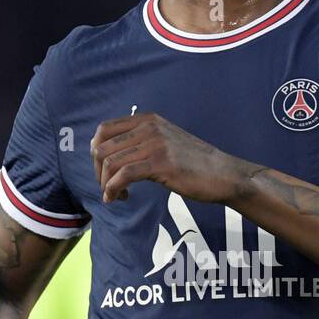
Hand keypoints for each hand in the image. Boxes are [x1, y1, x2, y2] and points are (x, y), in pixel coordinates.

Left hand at [90, 112, 244, 204]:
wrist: (223, 173)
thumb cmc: (194, 163)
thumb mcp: (165, 141)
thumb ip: (142, 141)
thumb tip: (112, 154)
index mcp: (147, 120)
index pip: (104, 129)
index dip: (96, 152)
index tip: (103, 170)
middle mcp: (148, 128)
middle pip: (102, 148)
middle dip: (99, 172)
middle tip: (108, 187)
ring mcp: (155, 144)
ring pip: (110, 162)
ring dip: (106, 184)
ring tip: (115, 195)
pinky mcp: (161, 163)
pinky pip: (124, 175)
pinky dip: (114, 189)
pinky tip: (117, 198)